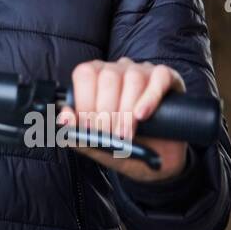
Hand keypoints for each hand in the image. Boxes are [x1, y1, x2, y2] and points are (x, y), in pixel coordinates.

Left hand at [57, 58, 188, 183]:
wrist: (159, 159)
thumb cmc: (124, 146)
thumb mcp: (97, 145)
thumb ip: (77, 134)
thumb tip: (63, 119)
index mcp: (95, 79)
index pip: (85, 74)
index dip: (85, 101)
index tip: (90, 128)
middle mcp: (117, 70)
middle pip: (108, 77)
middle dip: (107, 111)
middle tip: (111, 136)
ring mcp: (143, 71)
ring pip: (133, 78)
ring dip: (127, 110)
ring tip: (127, 134)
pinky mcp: (167, 77)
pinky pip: (159, 78)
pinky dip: (149, 98)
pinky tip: (143, 115)